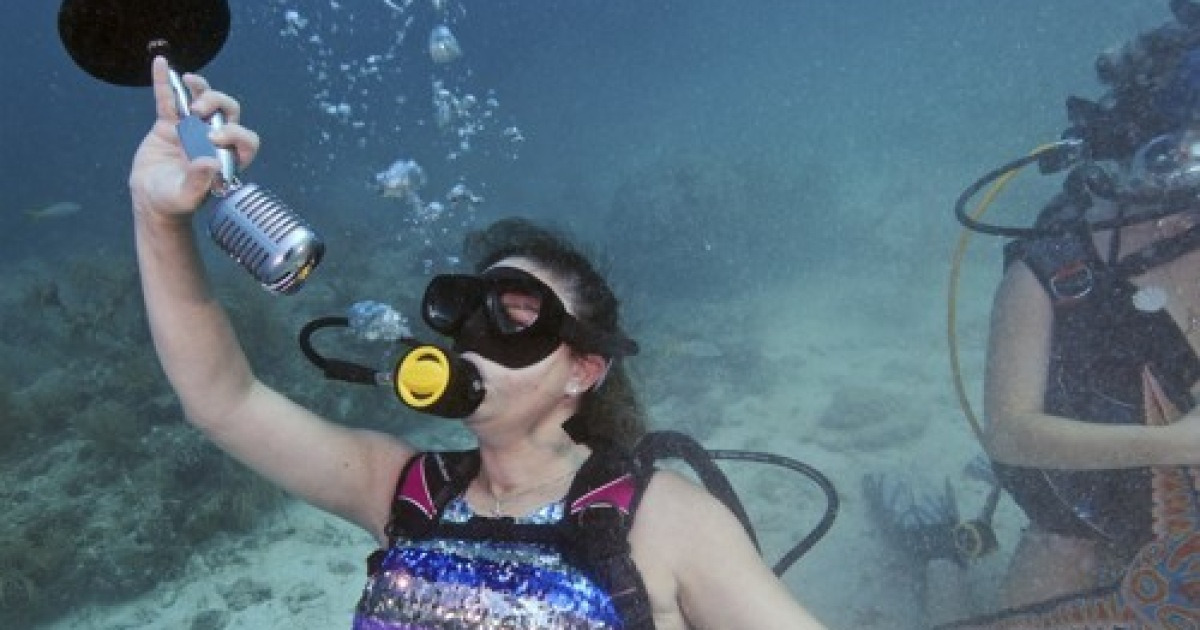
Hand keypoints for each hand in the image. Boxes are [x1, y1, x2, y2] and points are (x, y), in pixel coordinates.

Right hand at [129, 56, 259, 222]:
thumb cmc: (174, 201)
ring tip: (188, 82)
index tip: (213, 139)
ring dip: (201, 88)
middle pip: (229, 111)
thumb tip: (209, 163)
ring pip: (205, 99)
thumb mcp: (185, 197)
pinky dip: (165, 81)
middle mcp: (214, 140)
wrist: (150, 197)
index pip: (246, 139)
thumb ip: (199, 183)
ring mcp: (193, 128)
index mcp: (227, 158)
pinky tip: (161, 64)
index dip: (236, 134)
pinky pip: (169, 98)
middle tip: (198, 112)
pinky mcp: (169, 122)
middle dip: (219, 104)